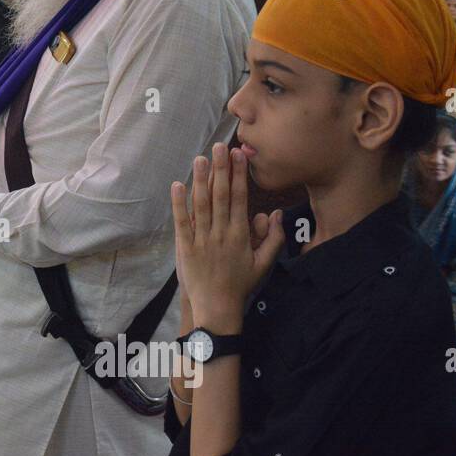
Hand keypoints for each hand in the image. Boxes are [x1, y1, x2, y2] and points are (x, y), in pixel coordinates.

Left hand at [170, 143, 283, 332]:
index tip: (239, 156)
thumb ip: (273, 238)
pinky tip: (178, 185)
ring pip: (201, 205)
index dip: (239, 176)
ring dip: (201, 180)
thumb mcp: (264, 264)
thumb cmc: (241, 285)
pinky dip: (179, 204)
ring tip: (201, 158)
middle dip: (221, 169)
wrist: (217, 309)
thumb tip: (277, 213)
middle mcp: (221, 233)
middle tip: (220, 146)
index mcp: (240, 235)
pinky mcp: (185, 247)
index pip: (239, 199)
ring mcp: (202, 240)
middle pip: (220, 196)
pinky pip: (182, 222)